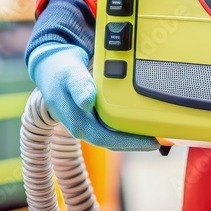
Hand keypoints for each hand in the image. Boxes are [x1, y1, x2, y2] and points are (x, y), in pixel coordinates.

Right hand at [27, 42, 159, 150]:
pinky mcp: (92, 118)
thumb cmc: (61, 71)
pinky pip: (112, 127)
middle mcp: (83, 127)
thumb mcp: (70, 75)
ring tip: (154, 133)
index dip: (129, 143)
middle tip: (160, 139)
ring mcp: (87, 123)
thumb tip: (88, 101)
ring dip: (132, 137)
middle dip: (136, 143)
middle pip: (114, 142)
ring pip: (113, 136)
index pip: (107, 139)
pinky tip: (139, 124)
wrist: (51, 67)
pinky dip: (126, 127)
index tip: (150, 142)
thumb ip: (79, 86)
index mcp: (78, 123)